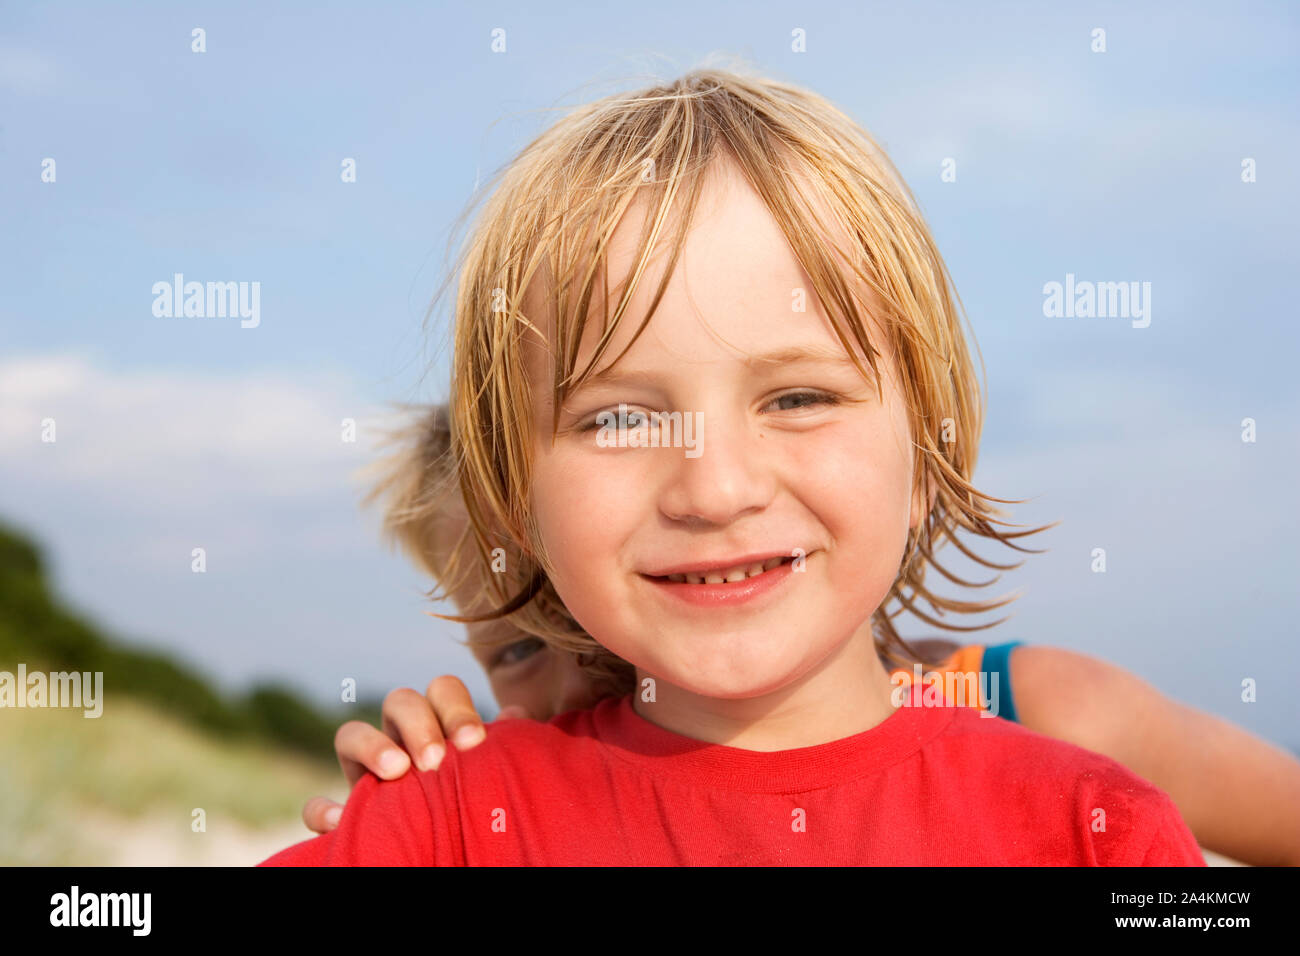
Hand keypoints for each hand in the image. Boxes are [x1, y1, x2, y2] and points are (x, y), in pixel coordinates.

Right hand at [301, 675, 529, 832]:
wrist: (454, 850)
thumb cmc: (478, 801)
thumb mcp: (491, 772)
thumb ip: (500, 746)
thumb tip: (514, 714)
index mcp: (440, 723)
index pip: (442, 690)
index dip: (455, 706)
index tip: (473, 742)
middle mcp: (400, 738)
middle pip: (400, 701)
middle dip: (417, 723)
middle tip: (434, 760)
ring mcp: (367, 773)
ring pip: (350, 734)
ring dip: (370, 745)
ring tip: (395, 772)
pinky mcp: (345, 816)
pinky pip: (317, 808)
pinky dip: (323, 811)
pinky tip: (340, 820)